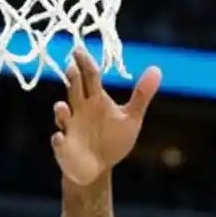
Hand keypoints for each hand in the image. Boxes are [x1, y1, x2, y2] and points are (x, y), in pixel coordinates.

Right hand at [52, 47, 161, 186]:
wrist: (99, 167)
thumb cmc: (113, 138)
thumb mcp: (131, 117)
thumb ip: (141, 95)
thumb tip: (157, 69)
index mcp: (95, 99)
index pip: (89, 76)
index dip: (84, 63)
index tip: (79, 49)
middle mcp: (79, 109)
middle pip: (74, 90)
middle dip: (72, 80)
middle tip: (72, 66)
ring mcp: (70, 127)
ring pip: (62, 115)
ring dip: (60, 111)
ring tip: (62, 107)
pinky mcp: (64, 147)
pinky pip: (58, 142)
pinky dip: (58, 140)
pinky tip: (60, 137)